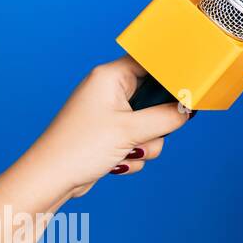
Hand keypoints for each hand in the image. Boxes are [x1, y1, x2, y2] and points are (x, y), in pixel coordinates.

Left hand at [16, 56, 190, 200]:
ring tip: (127, 152)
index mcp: (110, 77)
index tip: (192, 86)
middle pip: (156, 96)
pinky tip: (117, 162)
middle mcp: (110, 91)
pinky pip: (140, 139)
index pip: (152, 61)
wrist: (50, 181)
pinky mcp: (111, 134)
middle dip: (158, 121)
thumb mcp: (131, 130)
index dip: (173, 73)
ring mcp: (110, 114)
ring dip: (147, 143)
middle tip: (151, 129)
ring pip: (152, 123)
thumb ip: (168, 118)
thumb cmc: (79, 148)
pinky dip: (135, 153)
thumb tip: (190, 111)